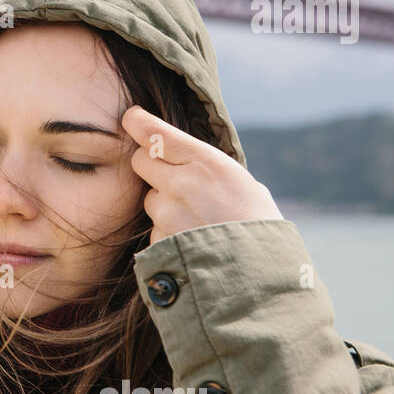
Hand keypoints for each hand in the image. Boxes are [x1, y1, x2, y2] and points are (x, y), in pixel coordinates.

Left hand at [121, 105, 283, 245]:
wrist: (262, 274)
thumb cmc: (258, 226)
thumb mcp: (243, 184)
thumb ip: (207, 169)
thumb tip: (180, 158)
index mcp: (207, 162)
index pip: (157, 133)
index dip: (140, 124)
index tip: (131, 118)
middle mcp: (181, 183)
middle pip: (141, 161)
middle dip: (151, 166)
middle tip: (172, 179)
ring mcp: (167, 214)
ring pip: (150, 199)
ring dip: (164, 206)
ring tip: (197, 222)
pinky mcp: (158, 240)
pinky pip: (155, 229)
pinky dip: (168, 234)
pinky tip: (194, 242)